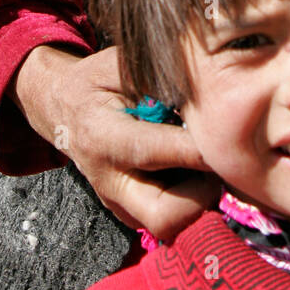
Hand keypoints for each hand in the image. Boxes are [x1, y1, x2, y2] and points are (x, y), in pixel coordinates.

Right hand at [11, 44, 218, 241]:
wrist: (60, 109)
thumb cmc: (96, 81)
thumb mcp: (119, 64)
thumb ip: (157, 76)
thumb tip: (205, 89)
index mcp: (103, 137)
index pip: (157, 153)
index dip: (198, 148)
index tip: (229, 135)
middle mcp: (110, 181)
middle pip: (165, 217)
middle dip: (202, 194)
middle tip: (217, 159)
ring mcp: (118, 204)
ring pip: (172, 225)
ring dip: (199, 197)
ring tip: (204, 158)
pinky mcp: (128, 214)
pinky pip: (168, 221)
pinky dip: (189, 200)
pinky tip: (189, 167)